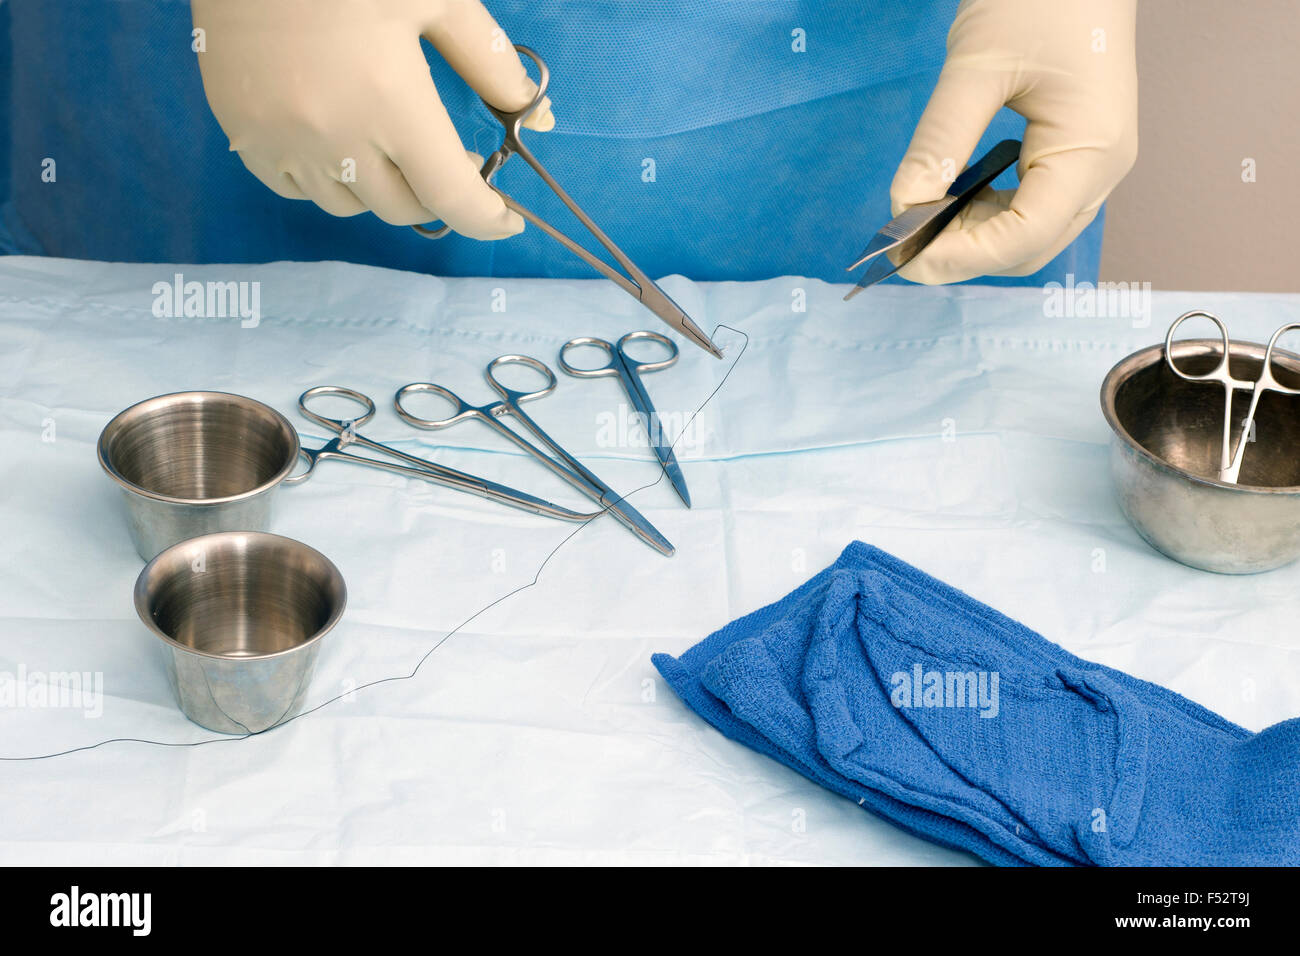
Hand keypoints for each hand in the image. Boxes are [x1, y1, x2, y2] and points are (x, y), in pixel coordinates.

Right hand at [191, 0, 553, 238]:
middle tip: (448, 159)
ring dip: (382, 190)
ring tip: (391, 145)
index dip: (487, 218)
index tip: (506, 219)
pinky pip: (297, 191)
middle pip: (402, 208)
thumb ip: (489, 62)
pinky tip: (339, 142)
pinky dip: (329, 182)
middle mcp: (337, 136)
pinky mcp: (243, 133)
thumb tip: (535, 113)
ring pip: (350, 206)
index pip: (451, 196)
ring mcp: (284, 140)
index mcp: (392, 101)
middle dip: (436, 193)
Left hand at [890, 0, 1137, 283]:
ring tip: (921, 219)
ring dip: (974, 239)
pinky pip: (1035, 208)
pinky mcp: (1080, 154)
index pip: (1022, 237)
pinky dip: (989, 217)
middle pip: (1028, 248)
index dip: (958, 258)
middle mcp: (1103, 170)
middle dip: (963, 255)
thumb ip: (939, 142)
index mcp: (1091, 151)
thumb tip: (902, 207)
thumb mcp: (974, 67)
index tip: (901, 256)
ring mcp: (1097, 165)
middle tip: (900, 243)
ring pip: (1031, 236)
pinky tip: (952, 201)